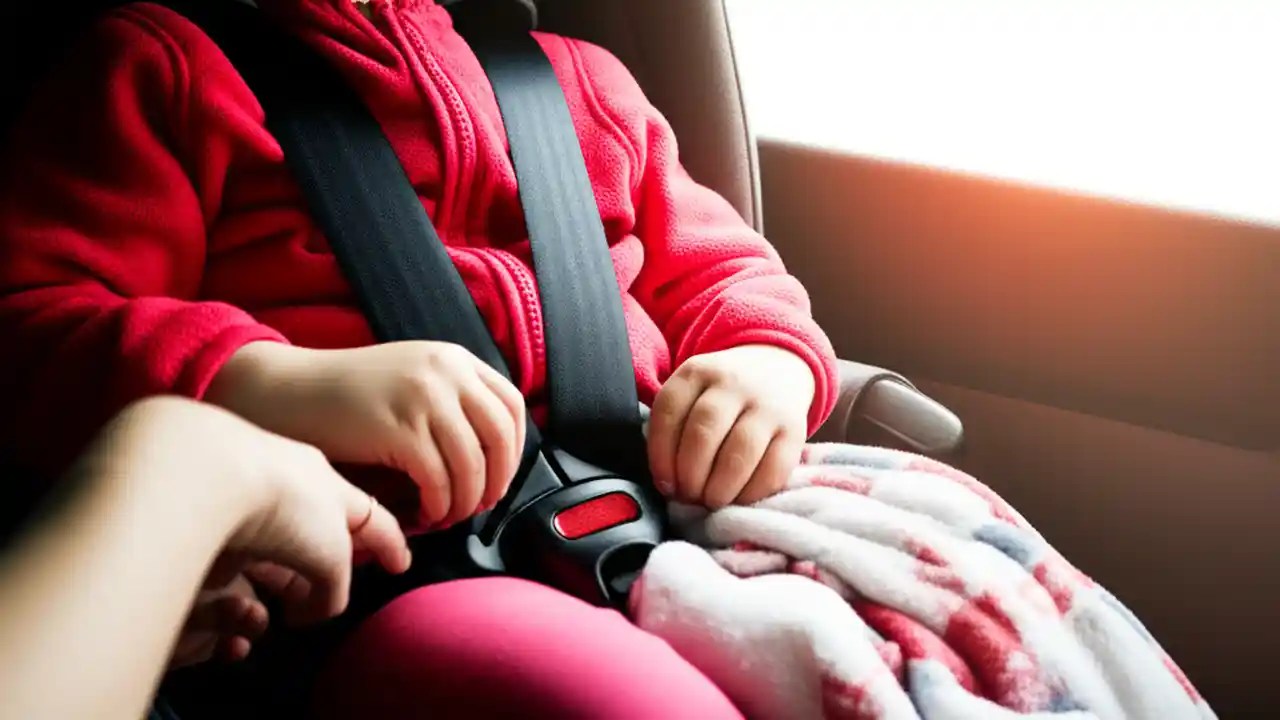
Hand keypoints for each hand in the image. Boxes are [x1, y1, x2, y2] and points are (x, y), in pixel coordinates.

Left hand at [90, 398, 411, 666]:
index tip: (400, 565)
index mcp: (325, 484)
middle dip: (313, 577)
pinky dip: (223, 606)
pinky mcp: (194, 525)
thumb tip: (316, 609)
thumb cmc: (284, 507)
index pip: (368, 516)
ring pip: (259, 561)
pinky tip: (224, 618)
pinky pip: (215, 574)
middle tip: (314, 604)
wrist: (202, 478)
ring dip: (263, 598)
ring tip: (254, 616)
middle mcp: (282, 490)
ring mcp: (235, 505)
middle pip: (308, 542)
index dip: (388, 543)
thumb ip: (335, 586)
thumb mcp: (331, 552)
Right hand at [207, 341, 525, 529]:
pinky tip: (426, 514)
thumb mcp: (411, 376)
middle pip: (500, 437)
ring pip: (472, 465)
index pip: (512, 405)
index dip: (516, 449)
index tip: (502, 475)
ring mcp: (423, 398)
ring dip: (466, 501)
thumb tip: (490, 450)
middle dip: (497, 480)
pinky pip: (439, 479)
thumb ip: (451, 397)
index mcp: (454, 358)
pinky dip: (439, 505)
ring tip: (448, 514)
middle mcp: (446, 372)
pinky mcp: (399, 428)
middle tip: (482, 505)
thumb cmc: (347, 393)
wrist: (289, 391)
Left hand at [648, 345, 813, 508]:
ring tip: (711, 501)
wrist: (779, 369)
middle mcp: (732, 383)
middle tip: (689, 496)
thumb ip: (675, 427)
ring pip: (740, 450)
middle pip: (704, 432)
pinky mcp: (795, 430)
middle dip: (691, 475)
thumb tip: (667, 484)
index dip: (661, 455)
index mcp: (697, 372)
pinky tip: (739, 499)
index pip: (669, 411)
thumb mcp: (693, 393)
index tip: (665, 484)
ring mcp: (767, 405)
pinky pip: (774, 468)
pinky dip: (752, 492)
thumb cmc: (722, 398)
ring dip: (720, 487)